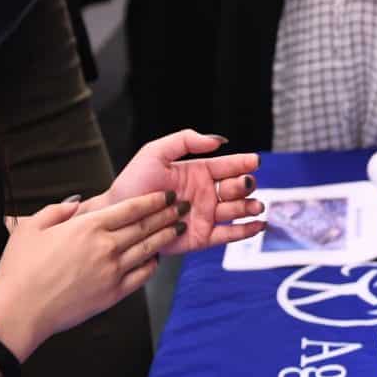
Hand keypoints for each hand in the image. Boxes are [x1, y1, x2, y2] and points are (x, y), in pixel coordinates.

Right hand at [0, 191, 182, 350]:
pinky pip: (141, 276)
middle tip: (183, 206)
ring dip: (166, 236)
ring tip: (179, 227)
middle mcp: (106, 247)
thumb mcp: (30, 228)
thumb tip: (77, 203)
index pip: (131, 208)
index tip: (167, 195)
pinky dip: (152, 265)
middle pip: (146, 226)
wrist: (19, 311)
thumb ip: (57, 210)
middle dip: (168, 214)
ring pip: (148, 249)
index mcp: (88, 227)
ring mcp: (112, 272)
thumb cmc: (19, 270)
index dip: (154, 199)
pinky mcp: (113, 294)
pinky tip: (157, 258)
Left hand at [102, 129, 266, 253]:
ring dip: (249, 207)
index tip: (254, 161)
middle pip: (235, 188)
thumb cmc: (133, 183)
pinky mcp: (201, 237)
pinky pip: (228, 234)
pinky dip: (245, 231)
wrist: (118, 216)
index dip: (242, 163)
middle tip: (245, 184)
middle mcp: (205, 194)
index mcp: (198, 173)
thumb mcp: (155, 152)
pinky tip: (258, 226)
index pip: (227, 166)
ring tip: (255, 205)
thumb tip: (218, 141)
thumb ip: (185, 140)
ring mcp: (205, 215)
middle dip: (245, 186)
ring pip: (236, 210)